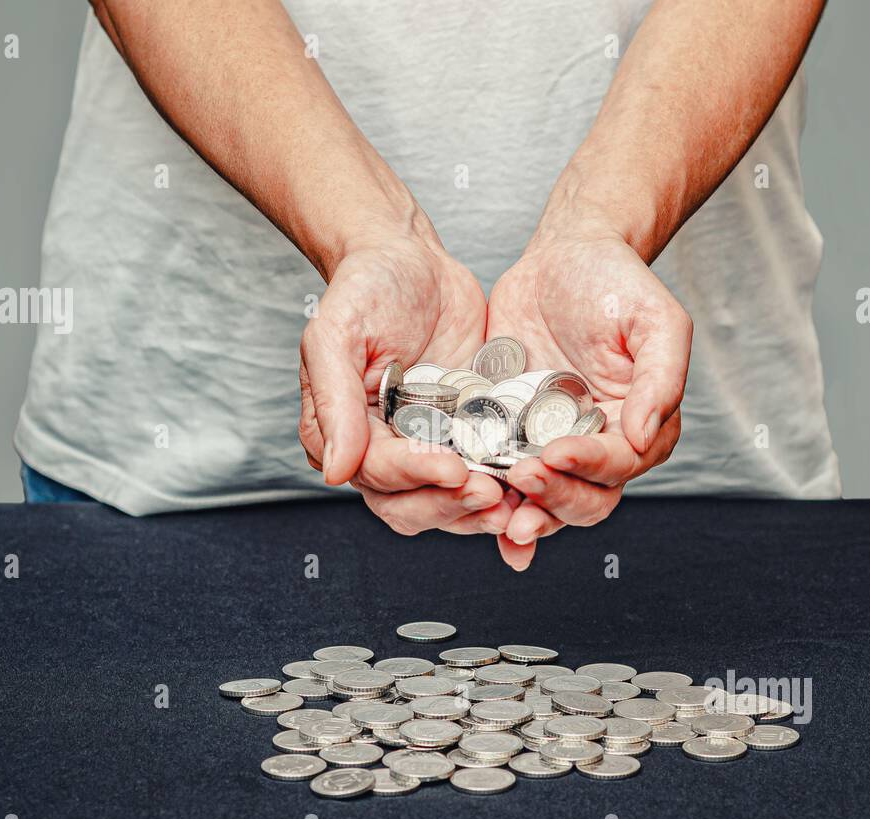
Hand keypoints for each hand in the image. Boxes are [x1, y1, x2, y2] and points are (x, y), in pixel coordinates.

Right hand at [299, 235, 514, 536]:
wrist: (412, 259)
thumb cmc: (365, 288)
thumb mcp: (336, 335)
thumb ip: (334, 404)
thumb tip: (335, 472)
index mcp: (346, 434)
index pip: (378, 474)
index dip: (414, 476)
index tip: (451, 469)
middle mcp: (385, 450)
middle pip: (411, 505)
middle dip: (451, 505)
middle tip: (491, 493)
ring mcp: (429, 446)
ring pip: (451, 501)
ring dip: (481, 509)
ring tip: (518, 501)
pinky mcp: (468, 434)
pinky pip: (486, 470)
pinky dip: (507, 482)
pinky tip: (535, 478)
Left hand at [485, 233, 691, 567]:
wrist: (563, 257)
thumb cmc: (617, 283)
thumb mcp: (655, 319)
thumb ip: (660, 378)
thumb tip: (643, 436)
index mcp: (640, 428)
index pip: (618, 466)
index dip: (588, 466)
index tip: (557, 452)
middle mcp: (597, 447)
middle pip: (583, 500)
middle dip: (553, 498)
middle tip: (521, 475)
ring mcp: (550, 444)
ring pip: (541, 501)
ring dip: (519, 514)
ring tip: (490, 506)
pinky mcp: (509, 434)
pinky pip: (498, 474)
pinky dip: (485, 496)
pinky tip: (463, 500)